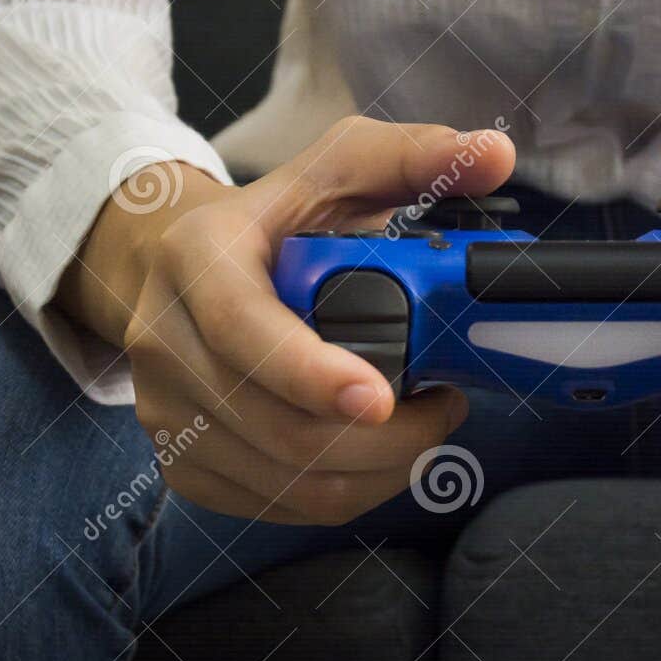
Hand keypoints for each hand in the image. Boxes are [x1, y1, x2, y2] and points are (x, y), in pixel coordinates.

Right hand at [58, 116, 514, 523]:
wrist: (188, 267)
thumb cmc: (280, 220)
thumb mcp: (340, 167)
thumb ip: (416, 156)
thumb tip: (496, 154)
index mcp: (196, 257)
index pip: (242, 330)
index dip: (312, 373)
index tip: (383, 396)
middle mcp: (164, 340)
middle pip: (278, 427)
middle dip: (386, 435)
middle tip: (445, 405)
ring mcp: (166, 412)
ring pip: (288, 479)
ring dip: (379, 468)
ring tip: (422, 426)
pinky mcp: (184, 465)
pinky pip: (279, 506)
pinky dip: (347, 491)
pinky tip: (378, 452)